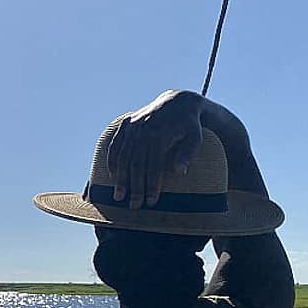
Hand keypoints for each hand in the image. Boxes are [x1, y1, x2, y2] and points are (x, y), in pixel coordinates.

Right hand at [107, 90, 204, 208]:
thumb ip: (188, 153)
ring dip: (120, 178)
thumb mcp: (196, 137)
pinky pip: (114, 145)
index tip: (151, 201)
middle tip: (134, 205)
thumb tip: (179, 172)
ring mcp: (132, 126)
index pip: (153, 165)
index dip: (152, 184)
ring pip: (123, 156)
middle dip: (134, 186)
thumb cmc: (189, 126)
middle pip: (136, 164)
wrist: (177, 102)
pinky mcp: (125, 124)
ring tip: (119, 196)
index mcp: (160, 134)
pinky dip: (112, 161)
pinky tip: (112, 176)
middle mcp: (143, 129)